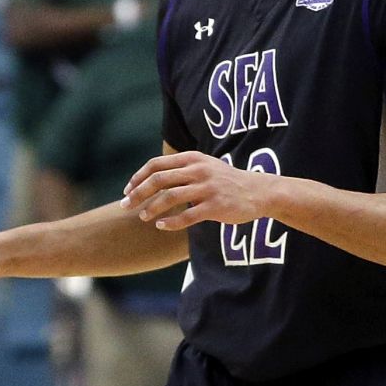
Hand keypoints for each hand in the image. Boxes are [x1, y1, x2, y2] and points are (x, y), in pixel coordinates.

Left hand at [121, 150, 276, 230]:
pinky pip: (187, 216)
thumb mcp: (205, 167)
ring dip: (152, 208)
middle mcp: (199, 170)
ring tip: (144, 217)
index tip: (127, 190)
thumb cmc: (227, 182)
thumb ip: (182, 169)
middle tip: (126, 205)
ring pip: (170, 197)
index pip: (156, 164)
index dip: (138, 177)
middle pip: (159, 180)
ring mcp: (207, 188)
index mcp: (193, 158)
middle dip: (138, 193)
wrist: (260, 192)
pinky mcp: (215, 206)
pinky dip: (171, 222)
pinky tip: (161, 226)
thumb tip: (150, 180)